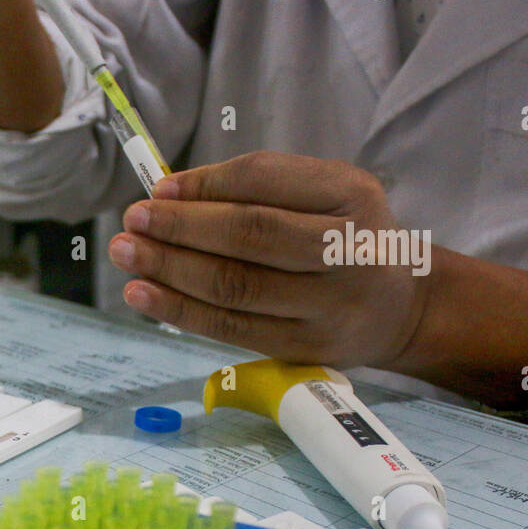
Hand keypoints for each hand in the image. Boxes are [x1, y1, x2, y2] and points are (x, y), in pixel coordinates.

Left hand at [109, 151, 428, 369]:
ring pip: (236, 285)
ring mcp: (330, 306)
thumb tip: (170, 193)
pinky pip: (232, 328)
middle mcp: (349, 250)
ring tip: (127, 254)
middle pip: (250, 234)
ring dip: (170, 269)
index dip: (204, 184)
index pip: (265, 180)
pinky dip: (180, 310)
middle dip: (181, 227)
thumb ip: (258, 186)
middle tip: (132, 221)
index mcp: (352, 196)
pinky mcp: (306, 348)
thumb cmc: (343, 238)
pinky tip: (143, 294)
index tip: (158, 189)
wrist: (400, 307)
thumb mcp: (324, 194)